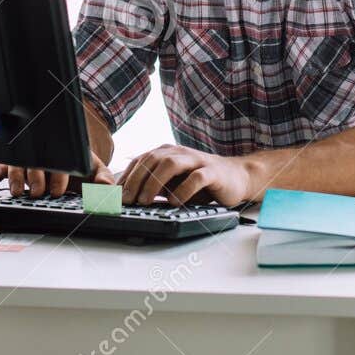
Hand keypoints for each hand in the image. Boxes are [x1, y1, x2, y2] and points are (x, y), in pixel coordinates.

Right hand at [0, 153, 114, 197]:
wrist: (67, 156)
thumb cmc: (78, 164)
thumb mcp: (94, 169)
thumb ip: (103, 178)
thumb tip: (107, 188)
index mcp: (61, 154)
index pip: (57, 161)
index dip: (58, 176)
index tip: (59, 191)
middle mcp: (40, 156)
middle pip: (34, 164)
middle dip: (36, 178)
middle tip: (38, 192)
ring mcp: (26, 160)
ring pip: (16, 165)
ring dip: (15, 178)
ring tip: (18, 192)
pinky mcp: (12, 165)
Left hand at [117, 144, 258, 207]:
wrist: (237, 177)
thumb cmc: (202, 181)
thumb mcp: (174, 183)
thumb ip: (154, 186)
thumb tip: (129, 197)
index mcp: (167, 152)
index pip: (141, 160)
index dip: (127, 177)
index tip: (116, 196)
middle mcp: (179, 152)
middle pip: (152, 159)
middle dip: (136, 180)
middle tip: (127, 200)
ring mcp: (196, 160)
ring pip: (170, 164)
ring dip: (154, 183)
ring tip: (145, 201)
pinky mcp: (212, 172)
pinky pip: (196, 177)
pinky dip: (182, 190)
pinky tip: (175, 202)